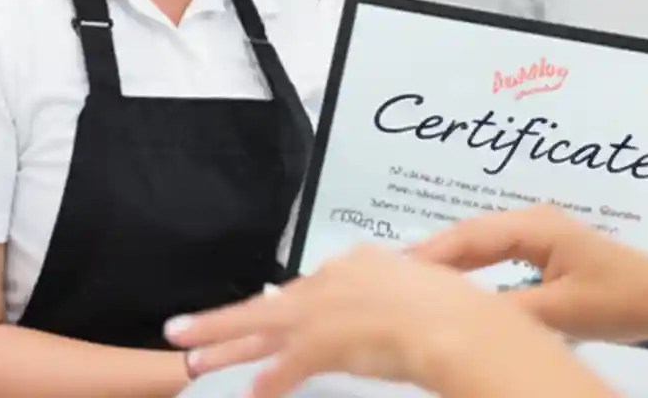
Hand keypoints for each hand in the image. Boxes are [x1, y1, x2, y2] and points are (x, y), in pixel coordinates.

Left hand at [164, 244, 573, 397]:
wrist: (465, 324)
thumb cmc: (462, 314)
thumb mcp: (428, 292)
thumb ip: (400, 295)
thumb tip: (387, 316)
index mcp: (362, 262)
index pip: (309, 287)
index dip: (281, 308)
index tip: (261, 317)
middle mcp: (338, 278)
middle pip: (272, 303)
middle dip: (226, 320)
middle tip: (181, 331)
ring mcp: (331, 307)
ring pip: (264, 327)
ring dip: (227, 345)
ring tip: (191, 362)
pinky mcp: (330, 339)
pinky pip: (292, 363)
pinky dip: (272, 378)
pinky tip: (251, 394)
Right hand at [409, 205, 647, 343]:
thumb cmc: (619, 300)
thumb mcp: (562, 313)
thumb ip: (510, 311)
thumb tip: (461, 315)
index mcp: (536, 226)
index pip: (471, 236)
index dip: (433, 253)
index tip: (398, 270)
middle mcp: (533, 220)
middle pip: (469, 232)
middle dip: (432, 252)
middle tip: (392, 273)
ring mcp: (539, 231)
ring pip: (480, 240)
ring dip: (449, 258)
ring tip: (412, 276)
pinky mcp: (545, 248)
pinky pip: (495, 250)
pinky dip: (470, 263)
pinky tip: (453, 279)